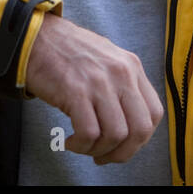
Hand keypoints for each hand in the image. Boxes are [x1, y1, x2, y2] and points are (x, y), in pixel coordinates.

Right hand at [24, 13, 164, 164]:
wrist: (37, 37)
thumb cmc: (69, 53)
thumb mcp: (107, 60)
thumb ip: (123, 86)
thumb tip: (128, 126)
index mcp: (132, 67)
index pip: (154, 113)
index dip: (141, 138)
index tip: (123, 145)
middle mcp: (121, 74)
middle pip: (140, 129)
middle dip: (123, 152)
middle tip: (104, 156)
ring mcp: (100, 82)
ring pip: (116, 135)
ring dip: (99, 151)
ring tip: (83, 147)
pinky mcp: (76, 91)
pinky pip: (89, 134)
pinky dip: (81, 146)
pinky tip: (70, 141)